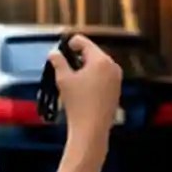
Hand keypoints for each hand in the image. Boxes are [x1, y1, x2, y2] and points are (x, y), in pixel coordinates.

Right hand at [46, 34, 121, 161]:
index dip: (70, 42)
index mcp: (101, 60)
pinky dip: (93, 76)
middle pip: (92, 53)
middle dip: (78, 56)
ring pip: (98, 65)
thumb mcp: (63, 79)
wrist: (92, 129)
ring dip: (85, 66)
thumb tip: (54, 53)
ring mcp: (117, 78)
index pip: (84, 42)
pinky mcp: (117, 89)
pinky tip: (82, 87)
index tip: (62, 46)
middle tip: (64, 62)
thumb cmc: (78, 104)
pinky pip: (104, 76)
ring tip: (72, 76)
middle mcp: (112, 66)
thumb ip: (58, 61)